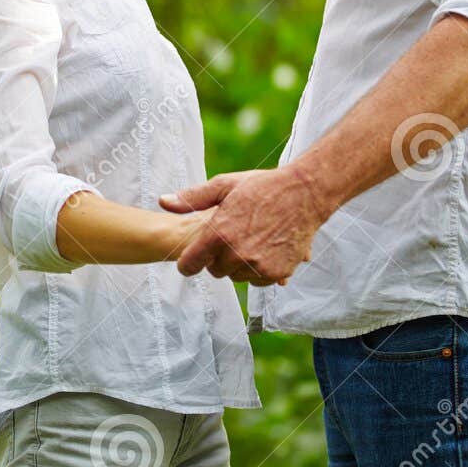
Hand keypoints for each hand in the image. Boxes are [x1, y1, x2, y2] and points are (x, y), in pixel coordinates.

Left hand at [159, 164, 332, 284]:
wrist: (305, 194)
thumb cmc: (262, 187)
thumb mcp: (224, 185)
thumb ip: (191, 198)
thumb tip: (162, 201)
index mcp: (219, 233)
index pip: (189, 264)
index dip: (189, 262)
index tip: (193, 259)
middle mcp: (237, 253)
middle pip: (214, 271)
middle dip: (218, 258)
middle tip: (232, 237)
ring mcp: (258, 265)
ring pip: (236, 276)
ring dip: (239, 264)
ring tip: (251, 240)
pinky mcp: (277, 273)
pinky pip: (257, 280)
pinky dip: (258, 269)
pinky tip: (265, 249)